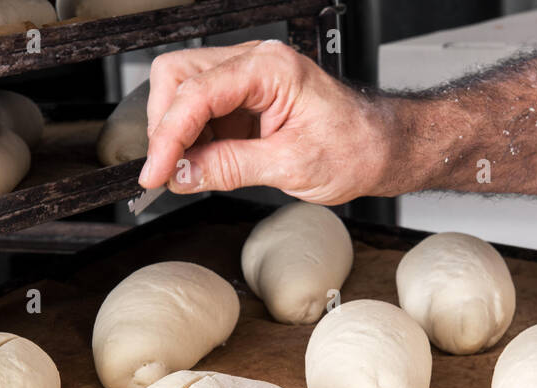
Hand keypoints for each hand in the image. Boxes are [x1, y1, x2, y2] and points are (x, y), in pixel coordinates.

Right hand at [139, 40, 392, 204]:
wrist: (380, 148)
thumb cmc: (354, 147)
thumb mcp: (290, 167)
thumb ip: (229, 168)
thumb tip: (181, 175)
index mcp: (271, 69)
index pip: (197, 92)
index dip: (168, 136)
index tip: (155, 172)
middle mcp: (255, 63)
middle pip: (178, 77)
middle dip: (165, 126)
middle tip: (167, 172)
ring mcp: (247, 78)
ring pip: (182, 90)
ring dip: (176, 134)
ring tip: (189, 171)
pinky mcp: (244, 98)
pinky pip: (200, 110)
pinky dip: (192, 140)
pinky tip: (202, 164)